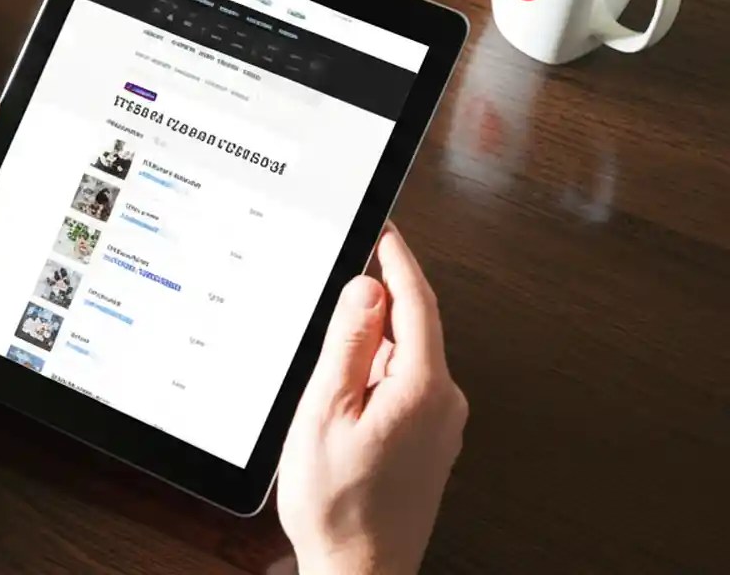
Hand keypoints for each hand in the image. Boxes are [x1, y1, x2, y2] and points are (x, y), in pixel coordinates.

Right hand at [277, 225, 467, 574]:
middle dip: (375, 306)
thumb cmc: (338, 506)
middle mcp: (444, 404)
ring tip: (325, 380)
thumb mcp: (326, 411)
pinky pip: (406, 388)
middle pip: (412, 328)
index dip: (398, 258)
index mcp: (422, 388)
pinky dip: (376, 378)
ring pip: (406, 360)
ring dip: (370, 351)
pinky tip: (342, 401)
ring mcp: (441, 426)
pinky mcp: (430, 443)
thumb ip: (349, 344)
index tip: (385, 230)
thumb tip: (366, 289)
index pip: (416, 300)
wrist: (359, 572)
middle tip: (332, 297)